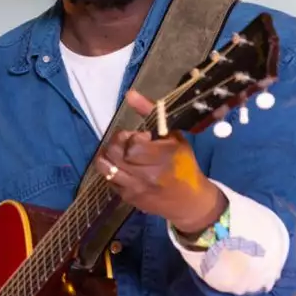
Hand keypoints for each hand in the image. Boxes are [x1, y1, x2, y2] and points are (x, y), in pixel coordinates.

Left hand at [94, 90, 226, 234]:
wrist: (190, 202)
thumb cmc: (184, 164)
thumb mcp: (174, 136)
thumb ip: (150, 113)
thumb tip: (129, 94)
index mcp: (164, 158)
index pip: (133, 146)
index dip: (133, 137)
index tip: (143, 136)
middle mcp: (148, 175)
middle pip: (115, 154)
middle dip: (117, 142)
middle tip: (128, 141)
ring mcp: (137, 189)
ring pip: (106, 168)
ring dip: (109, 154)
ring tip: (120, 152)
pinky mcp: (129, 199)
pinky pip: (109, 180)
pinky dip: (113, 169)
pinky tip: (124, 166)